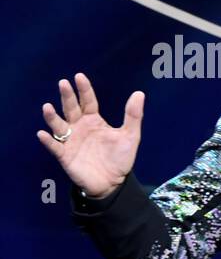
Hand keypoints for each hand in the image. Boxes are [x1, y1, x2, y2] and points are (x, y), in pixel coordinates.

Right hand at [37, 73, 143, 198]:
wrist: (113, 182)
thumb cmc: (120, 158)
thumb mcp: (130, 136)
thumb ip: (133, 116)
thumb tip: (139, 93)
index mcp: (94, 121)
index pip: (88, 101)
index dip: (84, 90)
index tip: (79, 76)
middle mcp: (79, 127)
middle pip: (71, 109)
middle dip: (67, 97)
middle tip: (63, 83)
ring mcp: (71, 141)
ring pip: (59, 125)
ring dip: (52, 117)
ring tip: (47, 107)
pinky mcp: (65, 155)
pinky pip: (55, 146)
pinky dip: (48, 140)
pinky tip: (43, 134)